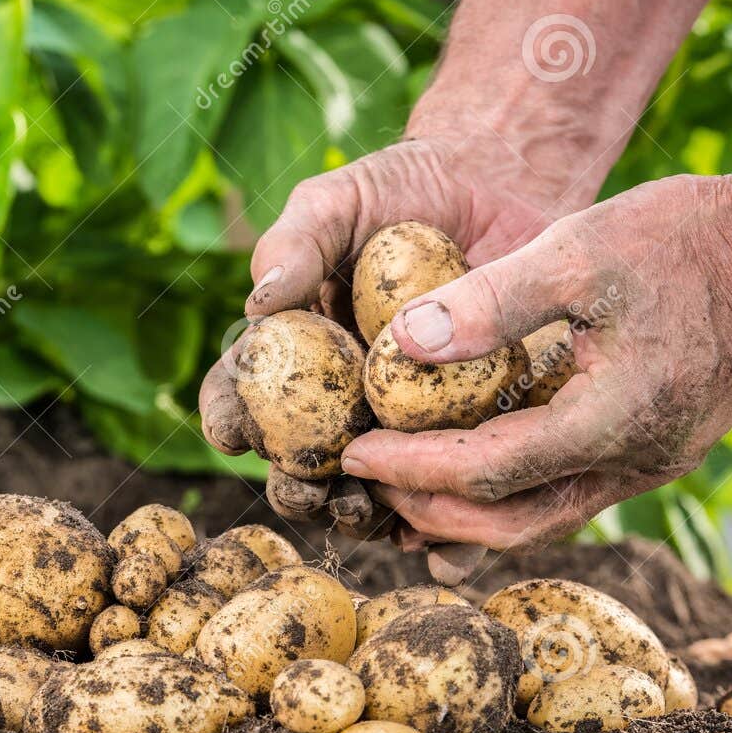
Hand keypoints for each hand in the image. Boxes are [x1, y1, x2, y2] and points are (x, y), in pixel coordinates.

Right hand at [199, 135, 571, 576]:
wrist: (503, 186)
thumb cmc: (401, 190)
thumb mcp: (340, 200)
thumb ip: (296, 243)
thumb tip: (260, 301)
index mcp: (291, 356)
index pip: (241, 396)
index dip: (228, 418)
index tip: (232, 429)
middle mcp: (338, 402)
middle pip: (299, 464)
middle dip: (295, 487)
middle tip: (307, 486)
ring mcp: (403, 427)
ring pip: (369, 493)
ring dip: (360, 515)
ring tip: (367, 512)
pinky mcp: (469, 437)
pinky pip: (452, 496)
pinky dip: (446, 533)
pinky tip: (441, 546)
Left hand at [340, 172, 731, 549]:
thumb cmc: (687, 236)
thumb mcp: (582, 248)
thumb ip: (492, 300)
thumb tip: (403, 344)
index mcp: (616, 419)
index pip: (488, 471)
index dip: (412, 467)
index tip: (352, 451)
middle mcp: (636, 462)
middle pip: (510, 522)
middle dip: (428, 508)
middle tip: (364, 479)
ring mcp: (650, 465)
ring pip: (540, 520)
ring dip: (464, 515)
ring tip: (398, 492)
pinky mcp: (653, 452)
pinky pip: (566, 494)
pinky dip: (507, 495)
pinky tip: (462, 481)